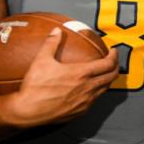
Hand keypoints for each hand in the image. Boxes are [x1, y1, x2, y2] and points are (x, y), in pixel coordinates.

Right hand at [0, 29, 118, 127]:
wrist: (27, 112)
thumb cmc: (34, 86)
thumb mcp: (41, 60)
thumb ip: (51, 43)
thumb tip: (57, 31)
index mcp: (82, 74)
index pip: (108, 64)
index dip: (114, 56)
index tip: (113, 51)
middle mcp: (88, 89)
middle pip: (112, 77)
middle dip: (115, 67)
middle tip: (112, 61)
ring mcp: (85, 102)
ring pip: (104, 89)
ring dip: (106, 80)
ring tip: (102, 73)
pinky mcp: (80, 112)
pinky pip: (94, 100)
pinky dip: (96, 92)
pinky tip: (88, 88)